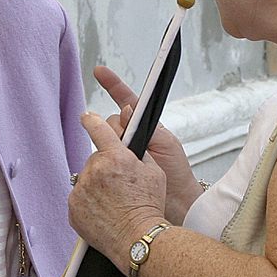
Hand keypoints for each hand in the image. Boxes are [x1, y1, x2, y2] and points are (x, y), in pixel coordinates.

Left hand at [69, 111, 167, 275]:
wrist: (138, 239)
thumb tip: (129, 139)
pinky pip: (79, 198)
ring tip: (114, 202)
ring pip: (86, 179)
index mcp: (115, 156)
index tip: (86, 117)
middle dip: (105, 167)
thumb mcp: (154, 172)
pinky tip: (104, 211)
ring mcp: (81, 190)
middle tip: (120, 185)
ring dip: (96, 185)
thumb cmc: (149, 207)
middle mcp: (94, 170)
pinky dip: (88, 202)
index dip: (91, 120)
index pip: (98, 128)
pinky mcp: (73, 207)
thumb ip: (138, 151)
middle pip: (95, 159)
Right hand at [93, 65, 201, 217]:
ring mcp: (122, 153)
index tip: (99, 72)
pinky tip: (112, 167)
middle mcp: (131, 137)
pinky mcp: (114, 168)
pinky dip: (103, 159)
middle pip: (111, 121)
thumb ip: (146, 127)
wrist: (178, 204)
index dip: (113, 85)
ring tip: (129, 160)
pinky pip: (101, 157)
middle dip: (115, 129)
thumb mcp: (166, 144)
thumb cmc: (177, 174)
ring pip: (104, 139)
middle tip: (130, 144)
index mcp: (146, 127)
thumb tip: (126, 109)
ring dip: (111, 146)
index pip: (126, 101)